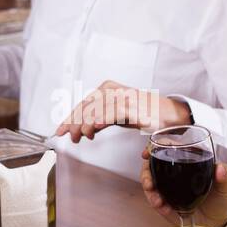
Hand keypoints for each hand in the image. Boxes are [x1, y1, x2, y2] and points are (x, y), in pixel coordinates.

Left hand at [54, 80, 190, 141]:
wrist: (166, 112)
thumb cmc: (141, 112)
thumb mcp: (115, 113)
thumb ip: (98, 117)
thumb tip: (80, 129)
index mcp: (106, 88)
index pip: (82, 104)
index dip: (69, 118)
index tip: (60, 131)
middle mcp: (112, 90)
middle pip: (86, 107)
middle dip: (75, 124)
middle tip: (72, 138)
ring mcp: (122, 97)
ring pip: (96, 111)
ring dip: (86, 126)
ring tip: (84, 137)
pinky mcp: (132, 107)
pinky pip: (113, 113)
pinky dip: (103, 120)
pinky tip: (95, 129)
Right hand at [139, 147, 226, 226]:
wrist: (220, 220)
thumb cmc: (221, 197)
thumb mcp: (225, 185)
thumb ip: (225, 175)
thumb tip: (220, 169)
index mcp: (185, 163)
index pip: (165, 151)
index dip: (153, 150)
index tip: (146, 154)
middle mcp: (173, 176)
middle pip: (152, 169)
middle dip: (145, 174)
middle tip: (149, 183)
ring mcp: (169, 191)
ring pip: (151, 187)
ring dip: (150, 192)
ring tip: (157, 201)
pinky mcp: (167, 206)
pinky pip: (157, 204)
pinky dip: (157, 205)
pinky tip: (164, 208)